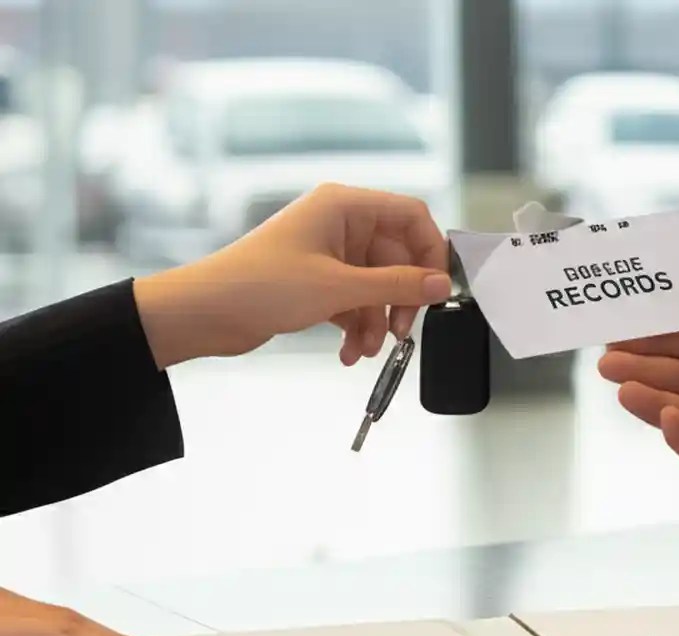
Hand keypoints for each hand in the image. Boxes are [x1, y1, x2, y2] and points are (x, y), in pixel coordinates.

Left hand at [133, 184, 452, 368]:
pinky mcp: (317, 281)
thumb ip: (397, 286)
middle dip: (400, 299)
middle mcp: (339, 224)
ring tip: (369, 349)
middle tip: (401, 331)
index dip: (430, 251)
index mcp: (344, 206)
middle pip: (397, 257)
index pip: (411, 216)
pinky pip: (355, 302)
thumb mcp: (338, 288)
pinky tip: (350, 352)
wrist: (203, 313)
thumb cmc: (257, 285)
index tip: (437, 288)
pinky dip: (357, 327)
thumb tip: (441, 285)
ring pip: (377, 286)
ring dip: (377, 321)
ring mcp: (328, 254)